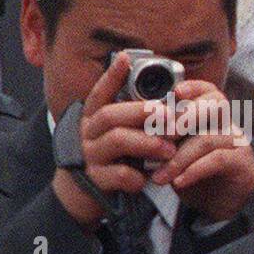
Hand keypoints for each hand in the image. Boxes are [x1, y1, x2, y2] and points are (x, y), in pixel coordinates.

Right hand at [52, 52, 177, 229]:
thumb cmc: (110, 160)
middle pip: (112, 114)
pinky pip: (117, 174)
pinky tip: (147, 179)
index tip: (126, 57)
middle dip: (142, 113)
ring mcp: (90, 154)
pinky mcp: (95, 178)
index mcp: (95, 118)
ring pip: (117, 141)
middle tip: (169, 116)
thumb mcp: (118, 136)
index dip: (112, 75)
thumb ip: (134, 122)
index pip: (101, 92)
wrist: (82, 196)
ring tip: (170, 150)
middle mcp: (89, 132)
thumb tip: (167, 104)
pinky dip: (135, 176)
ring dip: (147, 143)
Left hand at [150, 81, 253, 222]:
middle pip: (215, 106)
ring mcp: (238, 144)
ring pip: (207, 139)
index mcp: (211, 117)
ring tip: (159, 176)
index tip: (175, 93)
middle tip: (160, 136)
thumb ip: (161, 135)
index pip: (209, 91)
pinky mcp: (243, 164)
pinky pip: (218, 159)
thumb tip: (134, 121)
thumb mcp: (172, 152)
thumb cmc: (189, 176)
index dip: (194, 87)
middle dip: (183, 118)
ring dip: (178, 158)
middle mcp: (228, 126)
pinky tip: (178, 182)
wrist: (212, 209)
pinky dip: (194, 170)